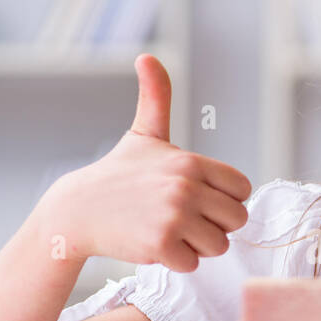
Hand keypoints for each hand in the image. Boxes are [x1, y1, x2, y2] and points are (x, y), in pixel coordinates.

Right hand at [45, 54, 251, 270]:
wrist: (78, 210)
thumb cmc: (117, 174)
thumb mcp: (142, 134)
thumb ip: (156, 98)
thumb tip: (146, 56)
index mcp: (191, 161)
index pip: (242, 190)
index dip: (224, 200)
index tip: (198, 199)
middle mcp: (186, 186)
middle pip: (236, 220)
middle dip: (214, 226)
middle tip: (183, 220)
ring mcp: (174, 216)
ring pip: (219, 246)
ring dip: (197, 246)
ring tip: (168, 231)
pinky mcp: (161, 244)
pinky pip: (193, 264)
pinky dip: (176, 262)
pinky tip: (154, 245)